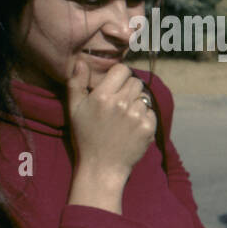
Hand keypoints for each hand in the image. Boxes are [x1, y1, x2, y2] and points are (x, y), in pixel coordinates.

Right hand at [66, 59, 155, 178]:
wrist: (102, 166)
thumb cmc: (85, 136)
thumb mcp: (74, 109)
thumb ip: (76, 83)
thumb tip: (81, 62)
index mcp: (102, 96)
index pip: (122, 70)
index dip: (120, 76)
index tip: (116, 85)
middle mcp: (121, 103)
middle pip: (136, 82)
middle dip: (129, 89)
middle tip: (120, 103)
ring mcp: (136, 116)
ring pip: (144, 97)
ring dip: (137, 103)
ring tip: (124, 117)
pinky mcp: (148, 127)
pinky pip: (152, 112)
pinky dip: (145, 117)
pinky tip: (132, 127)